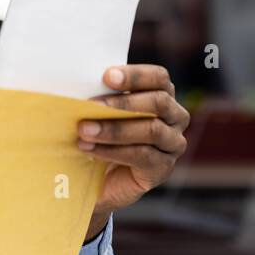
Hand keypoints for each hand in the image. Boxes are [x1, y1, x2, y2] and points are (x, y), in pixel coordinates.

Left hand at [77, 64, 188, 240]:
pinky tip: (91, 150)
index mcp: (164, 95)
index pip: (159, 77)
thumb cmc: (103, 136)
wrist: (104, 179)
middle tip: (91, 104)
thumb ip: (102, 97)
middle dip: (123, 103)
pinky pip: (143, 155)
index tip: (106, 76)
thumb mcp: (104, 112)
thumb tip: (78, 82)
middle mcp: (176, 117)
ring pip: (151, 130)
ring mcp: (173, 143)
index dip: (135, 75)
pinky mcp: (163, 167)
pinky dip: (113, 151)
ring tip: (84, 130)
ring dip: (114, 129)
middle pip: (159, 102)